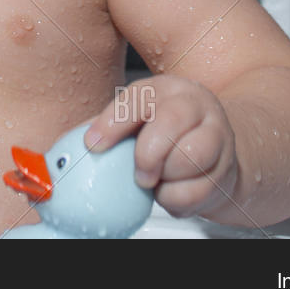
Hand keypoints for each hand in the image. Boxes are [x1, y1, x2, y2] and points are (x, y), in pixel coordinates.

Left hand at [82, 74, 238, 219]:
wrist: (220, 151)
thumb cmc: (167, 134)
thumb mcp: (138, 120)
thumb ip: (105, 129)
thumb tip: (62, 149)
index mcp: (165, 89)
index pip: (138, 97)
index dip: (113, 122)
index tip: (93, 144)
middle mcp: (195, 106)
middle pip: (170, 122)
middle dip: (147, 154)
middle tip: (138, 173)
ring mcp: (217, 135)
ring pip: (190, 157)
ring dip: (165, 177)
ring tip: (156, 179)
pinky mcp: (227, 169)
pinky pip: (198, 191)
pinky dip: (177, 199)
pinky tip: (171, 190)